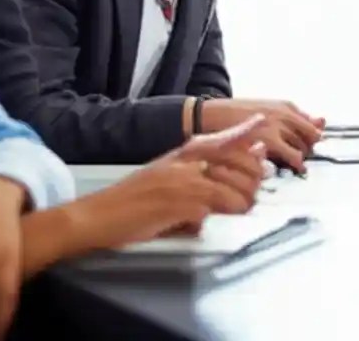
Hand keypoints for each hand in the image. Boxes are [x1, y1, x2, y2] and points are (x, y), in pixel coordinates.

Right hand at [67, 128, 268, 251]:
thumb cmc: (133, 199)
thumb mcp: (168, 173)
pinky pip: (217, 207)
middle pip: (242, 163)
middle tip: (247, 197)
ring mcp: (184, 180)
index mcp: (184, 151)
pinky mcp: (179, 202)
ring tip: (231, 211)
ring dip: (240, 203)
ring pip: (235, 187)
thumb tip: (243, 157)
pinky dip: (220, 216)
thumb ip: (203, 166)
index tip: (263, 139)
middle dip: (252, 182)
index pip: (228, 138)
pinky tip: (205, 221)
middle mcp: (187, 160)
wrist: (96, 215)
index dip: (250, 138)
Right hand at [200, 99, 323, 172]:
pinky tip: (295, 169)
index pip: (313, 124)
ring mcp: (277, 126)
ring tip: (293, 164)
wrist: (209, 116)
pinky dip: (297, 164)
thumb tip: (321, 123)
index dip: (313, 139)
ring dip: (301, 157)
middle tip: (300, 158)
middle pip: (311, 136)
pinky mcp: (268, 140)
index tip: (308, 147)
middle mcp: (284, 113)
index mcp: (285, 106)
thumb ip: (291, 120)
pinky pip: (293, 156)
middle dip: (308, 149)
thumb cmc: (235, 117)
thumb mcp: (265, 112)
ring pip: (304, 147)